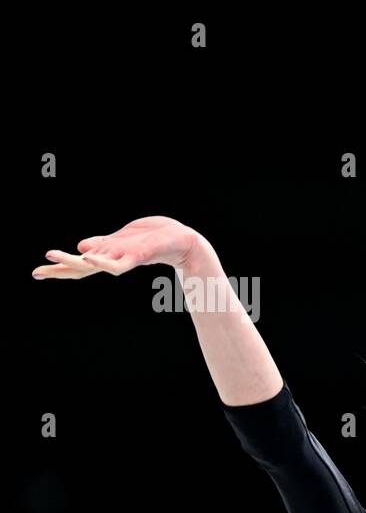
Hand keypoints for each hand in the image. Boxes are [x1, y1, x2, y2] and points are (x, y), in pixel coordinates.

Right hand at [33, 216, 201, 279]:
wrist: (182, 240)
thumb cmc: (154, 238)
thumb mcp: (123, 239)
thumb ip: (104, 244)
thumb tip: (81, 248)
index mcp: (108, 256)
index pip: (79, 265)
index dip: (59, 269)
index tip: (36, 273)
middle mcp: (113, 260)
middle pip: (81, 268)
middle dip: (59, 270)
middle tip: (36, 273)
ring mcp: (124, 259)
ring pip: (94, 264)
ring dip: (73, 262)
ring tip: (51, 257)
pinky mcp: (137, 256)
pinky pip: (118, 263)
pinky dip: (104, 262)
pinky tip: (89, 258)